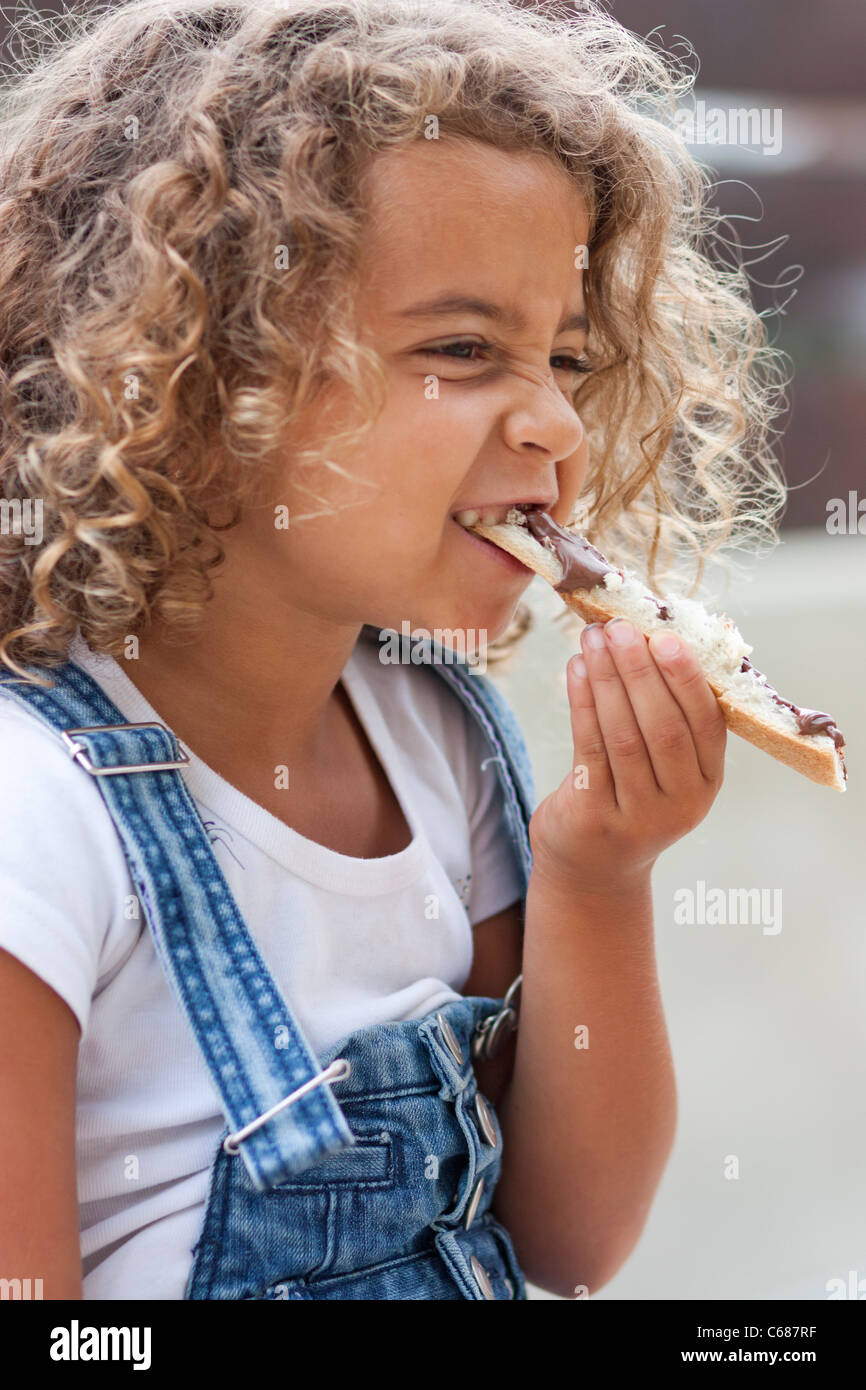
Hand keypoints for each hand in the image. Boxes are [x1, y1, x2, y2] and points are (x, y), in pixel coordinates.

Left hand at [528, 618, 726, 894]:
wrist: (592, 866)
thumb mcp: (665, 766)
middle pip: (663, 727)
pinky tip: (577, 670)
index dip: (685, 677)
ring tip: (592, 638)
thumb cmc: (630, 794)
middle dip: (640, 671)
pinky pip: (589, 749)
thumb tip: (663, 633)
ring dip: (607, 679)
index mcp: (708, 782)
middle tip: (619, 627)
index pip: (705, 722)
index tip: (664, 635)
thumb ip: (670, 713)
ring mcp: (638, 816)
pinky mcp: (594, 817)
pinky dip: (582, 702)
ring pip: (623, 735)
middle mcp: (680, 803)